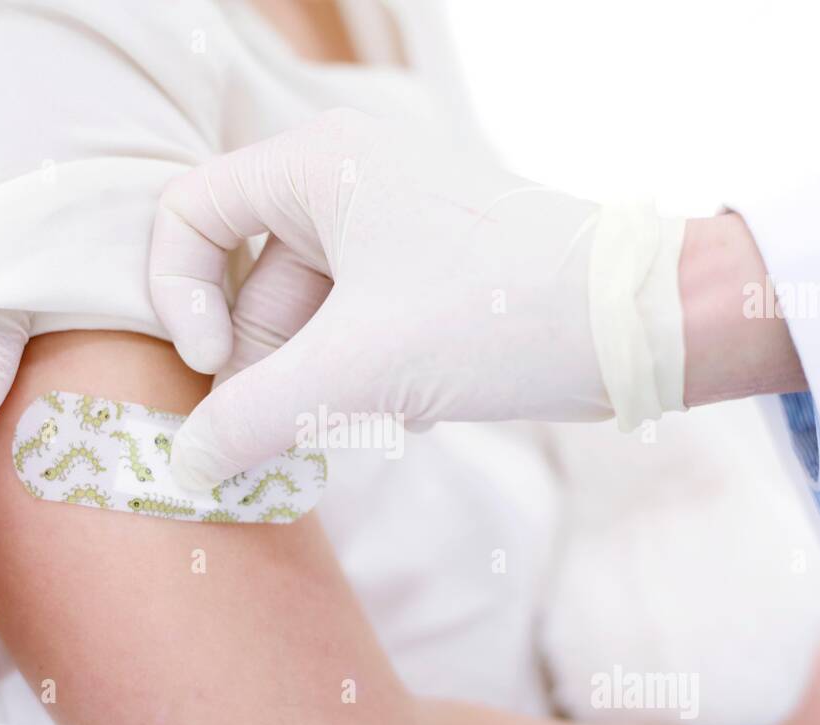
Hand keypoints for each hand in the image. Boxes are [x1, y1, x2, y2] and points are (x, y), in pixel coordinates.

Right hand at [149, 108, 687, 489]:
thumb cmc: (500, 312)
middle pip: (251, 282)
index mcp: (317, 166)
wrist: (640, 324)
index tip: (213, 368)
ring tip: (371, 420)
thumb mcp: (359, 370)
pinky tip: (416, 409)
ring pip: (309, 317)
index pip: (190, 214)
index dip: (179, 297)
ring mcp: (393, 227)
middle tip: (276, 441)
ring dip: (319, 385)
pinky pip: (358, 326)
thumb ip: (253, 418)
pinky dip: (366, 376)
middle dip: (262, 369)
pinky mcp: (428, 271)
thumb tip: (185, 465)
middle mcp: (348, 180)